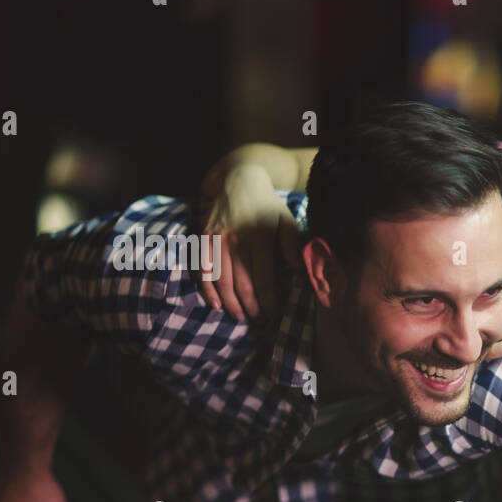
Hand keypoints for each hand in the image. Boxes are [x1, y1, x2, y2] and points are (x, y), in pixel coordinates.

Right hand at [197, 164, 300, 319]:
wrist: (236, 180)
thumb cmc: (266, 204)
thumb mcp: (286, 220)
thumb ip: (292, 247)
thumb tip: (300, 274)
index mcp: (259, 238)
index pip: (263, 280)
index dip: (268, 302)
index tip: (273, 316)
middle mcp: (236, 240)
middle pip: (241, 284)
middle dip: (250, 307)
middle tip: (258, 321)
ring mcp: (216, 239)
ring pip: (221, 281)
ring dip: (230, 303)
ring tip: (239, 317)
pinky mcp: (202, 238)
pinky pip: (202, 268)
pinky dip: (207, 289)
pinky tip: (215, 304)